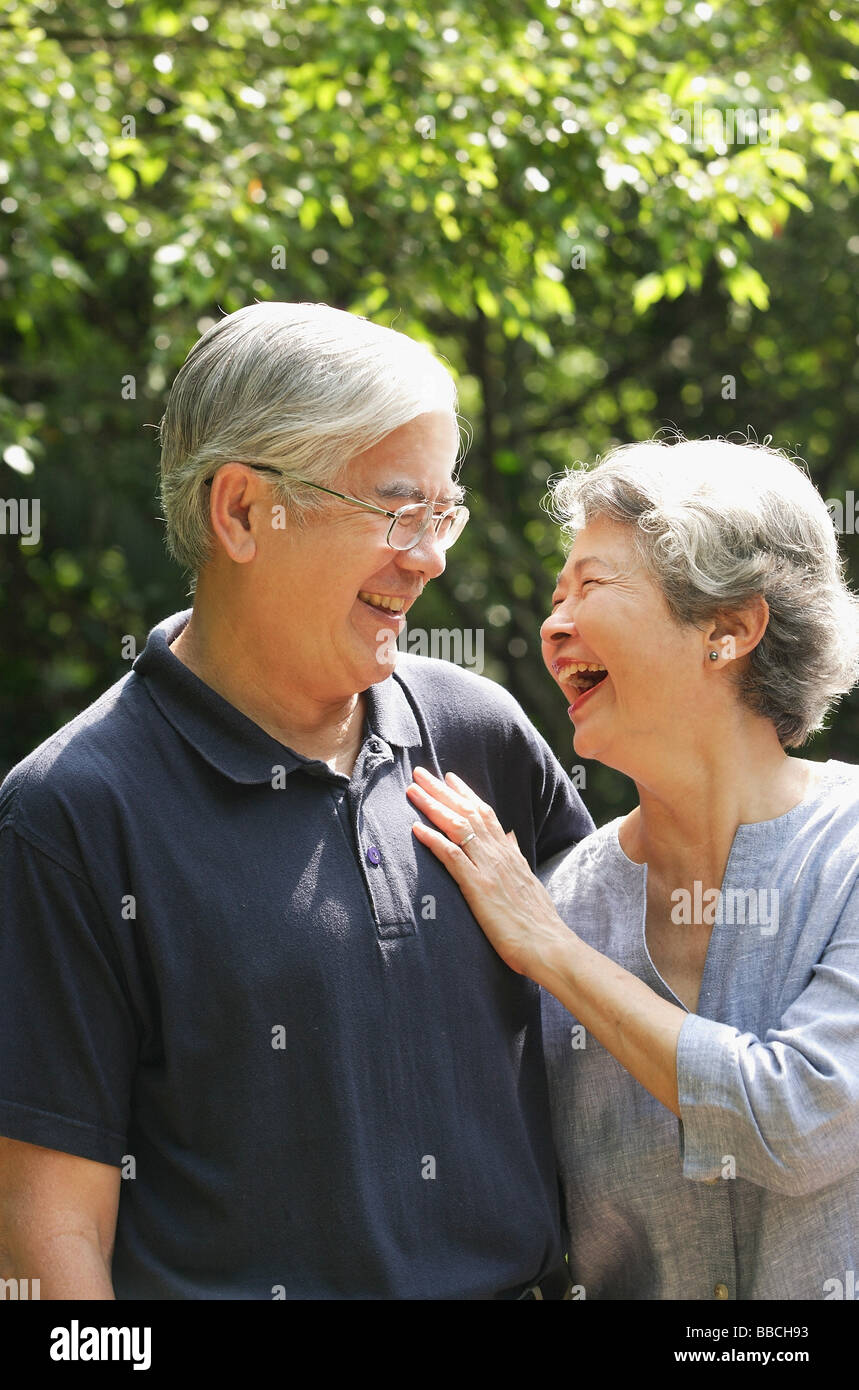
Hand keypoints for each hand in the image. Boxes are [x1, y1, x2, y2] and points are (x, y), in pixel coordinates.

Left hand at [406, 766, 569, 978]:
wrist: (549, 946)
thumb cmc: (539, 921)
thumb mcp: (529, 880)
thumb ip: (516, 856)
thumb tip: (510, 835)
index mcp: (510, 852)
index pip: (486, 812)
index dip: (465, 793)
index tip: (449, 777)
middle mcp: (499, 853)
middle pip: (467, 811)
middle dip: (442, 790)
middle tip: (420, 772)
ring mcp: (489, 868)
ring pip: (457, 826)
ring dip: (433, 805)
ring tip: (413, 790)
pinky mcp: (478, 887)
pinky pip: (452, 857)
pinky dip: (433, 839)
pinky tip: (416, 828)